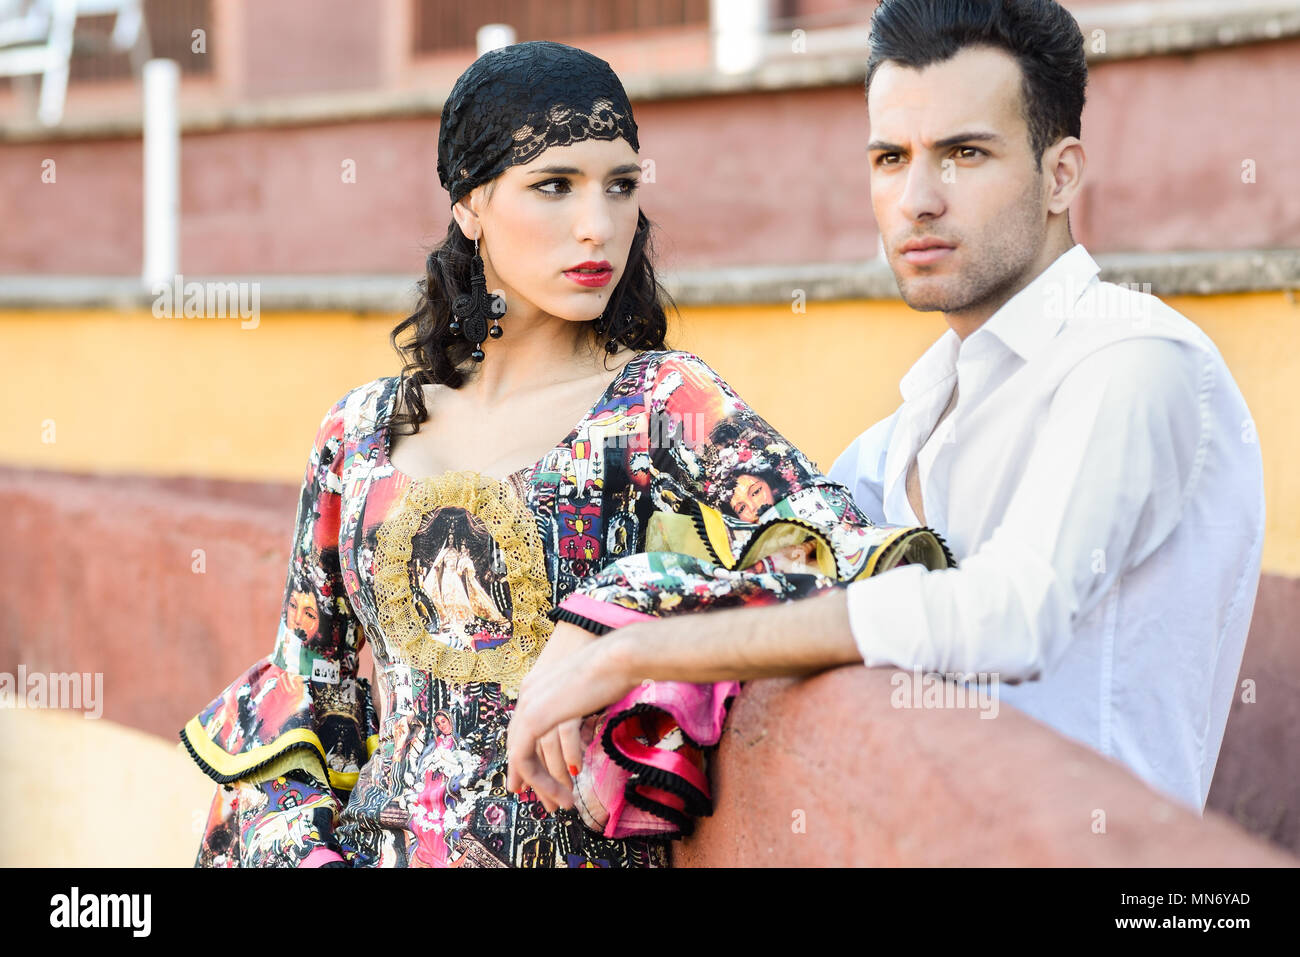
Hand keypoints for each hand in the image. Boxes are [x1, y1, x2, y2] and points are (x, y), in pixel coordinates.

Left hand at [507, 622, 642, 810]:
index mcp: (535, 684)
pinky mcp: (536, 716)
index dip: (524, 757)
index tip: (531, 780)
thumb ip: (575, 705)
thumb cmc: (615, 667)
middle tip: (542, 801)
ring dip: (544, 784)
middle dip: (529, 777)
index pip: (521, 729)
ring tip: (563, 802)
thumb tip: (579, 727)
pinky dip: (546, 778)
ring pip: (524, 757)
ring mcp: (529, 704)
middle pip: (518, 745)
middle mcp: (527, 694)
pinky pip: (529, 758)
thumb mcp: (587, 689)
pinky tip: (570, 785)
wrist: (620, 656)